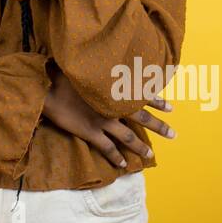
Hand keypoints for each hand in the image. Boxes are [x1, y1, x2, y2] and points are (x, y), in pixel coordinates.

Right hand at [41, 60, 175, 167]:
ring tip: (151, 155)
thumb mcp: (86, 66)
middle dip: (159, 126)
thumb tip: (106, 57)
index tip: (171, 108)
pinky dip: (116, 157)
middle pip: (141, 118)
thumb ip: (100, 69)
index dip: (157, 101)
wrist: (48, 88)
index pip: (141, 95)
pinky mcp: (90, 132)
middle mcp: (113, 106)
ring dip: (140, 147)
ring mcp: (103, 121)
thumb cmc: (64, 72)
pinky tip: (123, 165)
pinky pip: (107, 148)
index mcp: (113, 89)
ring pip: (128, 137)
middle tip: (173, 134)